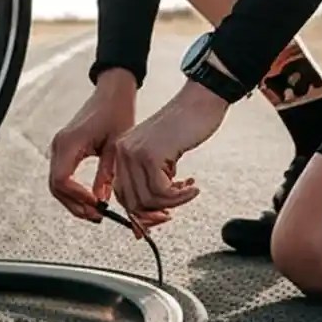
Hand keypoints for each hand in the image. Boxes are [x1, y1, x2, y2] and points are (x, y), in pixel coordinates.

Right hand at [48, 68, 151, 224]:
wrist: (112, 93)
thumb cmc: (117, 112)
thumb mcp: (116, 147)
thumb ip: (107, 174)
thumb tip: (102, 200)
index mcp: (69, 143)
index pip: (62, 180)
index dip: (77, 197)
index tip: (97, 205)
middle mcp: (59, 146)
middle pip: (56, 187)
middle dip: (75, 205)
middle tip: (98, 216)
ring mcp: (59, 148)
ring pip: (57, 186)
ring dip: (74, 201)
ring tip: (96, 212)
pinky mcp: (65, 150)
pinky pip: (62, 177)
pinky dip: (74, 191)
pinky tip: (91, 199)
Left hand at [113, 80, 228, 222]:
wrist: (199, 101)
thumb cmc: (185, 128)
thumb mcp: (162, 158)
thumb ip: (152, 181)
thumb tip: (146, 220)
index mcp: (122, 152)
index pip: (122, 194)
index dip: (140, 213)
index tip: (160, 217)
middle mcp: (123, 152)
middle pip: (132, 201)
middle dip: (154, 214)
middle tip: (173, 213)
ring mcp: (134, 153)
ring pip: (147, 200)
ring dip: (173, 202)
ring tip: (188, 191)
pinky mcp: (150, 155)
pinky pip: (161, 192)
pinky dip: (180, 196)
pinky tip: (193, 186)